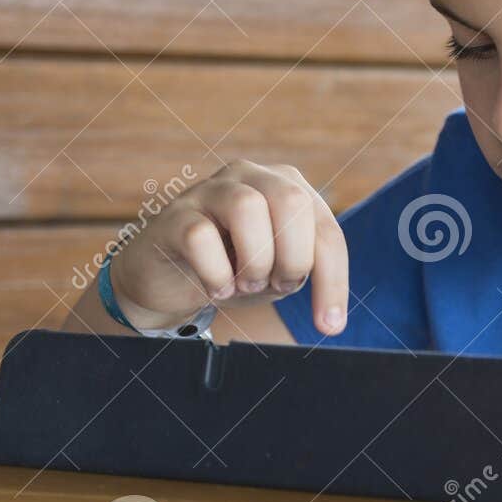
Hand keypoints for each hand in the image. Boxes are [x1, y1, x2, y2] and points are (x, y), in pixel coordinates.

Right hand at [108, 160, 348, 334]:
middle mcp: (252, 177)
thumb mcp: (277, 272)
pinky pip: (201, 236)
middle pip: (292, 201)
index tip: (330, 325)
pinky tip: (217, 287)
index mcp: (287, 187)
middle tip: (277, 285)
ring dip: (254, 260)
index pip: (325, 228)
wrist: (168, 280)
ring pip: (248, 207)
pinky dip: (216, 273)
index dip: (333, 278)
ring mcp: (210, 190)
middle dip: (294, 257)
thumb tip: (330, 311)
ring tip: (244, 283)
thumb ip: (303, 272)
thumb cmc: (231, 270)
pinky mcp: (175, 215)